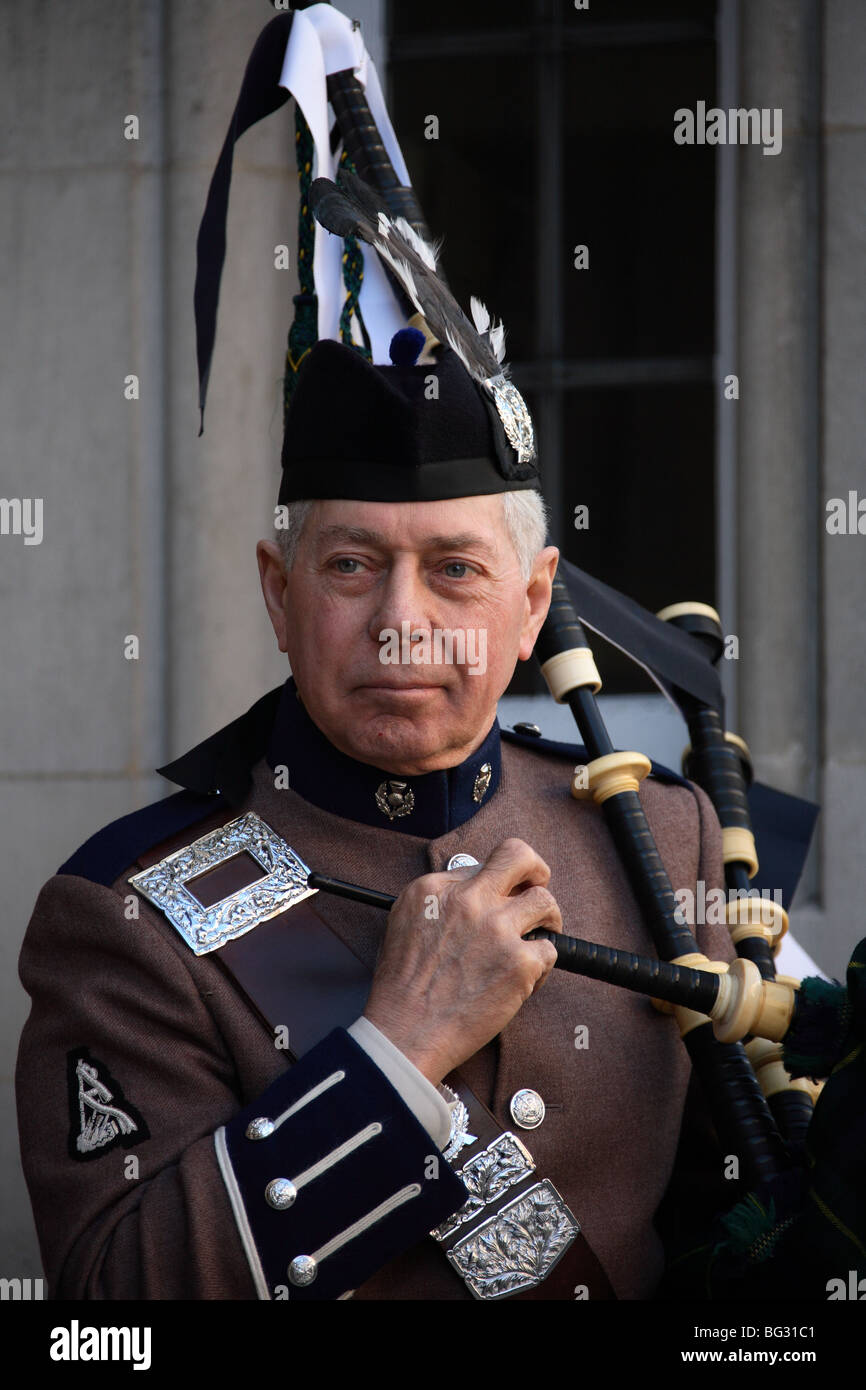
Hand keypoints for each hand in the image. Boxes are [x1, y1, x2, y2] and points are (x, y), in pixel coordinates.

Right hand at [363, 838, 561, 1085]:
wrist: (406, 1032)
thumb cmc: (402, 986)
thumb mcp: (405, 922)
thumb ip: (439, 900)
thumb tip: (471, 890)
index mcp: (436, 888)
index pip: (483, 864)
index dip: (494, 883)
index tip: (498, 898)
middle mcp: (468, 901)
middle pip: (519, 856)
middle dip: (536, 869)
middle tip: (536, 887)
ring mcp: (497, 930)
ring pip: (545, 901)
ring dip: (547, 920)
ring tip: (537, 936)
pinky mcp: (520, 964)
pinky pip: (549, 950)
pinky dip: (541, 966)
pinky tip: (524, 979)